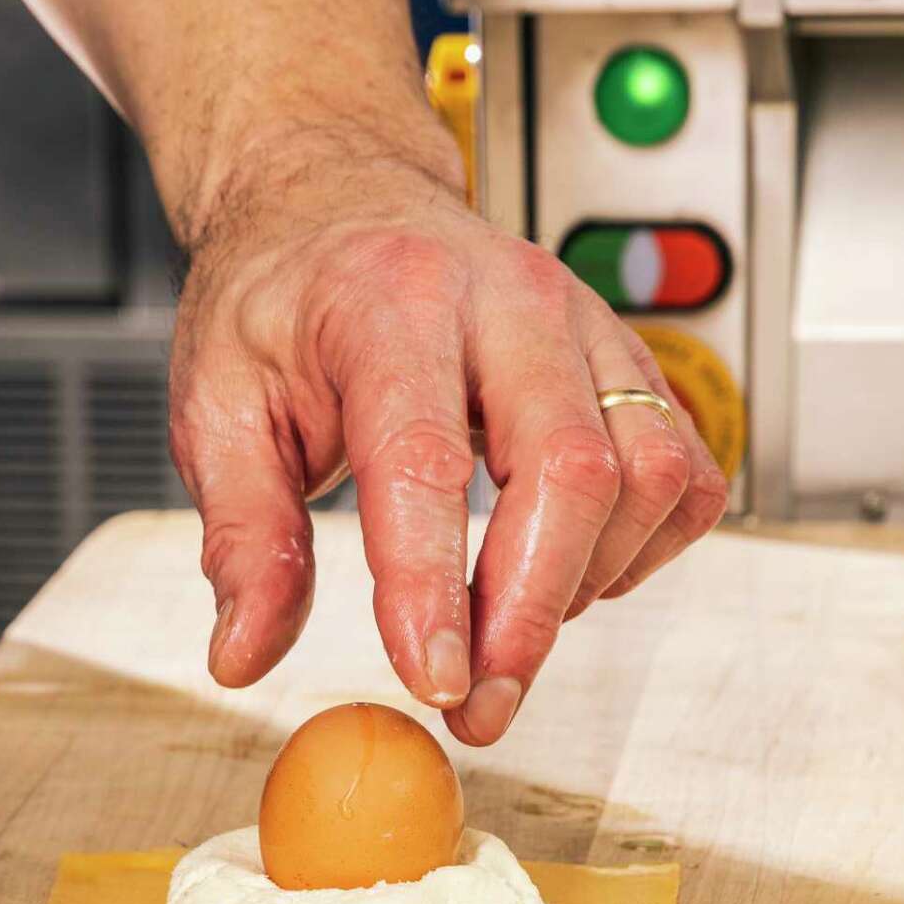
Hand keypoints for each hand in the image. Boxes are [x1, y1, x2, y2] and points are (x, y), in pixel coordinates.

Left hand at [169, 147, 730, 744]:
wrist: (342, 200)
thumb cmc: (283, 297)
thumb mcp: (215, 404)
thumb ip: (242, 535)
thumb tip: (245, 652)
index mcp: (391, 302)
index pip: (427, 458)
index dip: (435, 586)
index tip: (434, 682)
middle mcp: (509, 301)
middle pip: (571, 470)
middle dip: (531, 612)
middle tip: (479, 703)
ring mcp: (587, 325)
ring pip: (649, 473)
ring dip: (588, 579)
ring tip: (508, 617)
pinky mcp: (632, 359)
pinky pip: (687, 470)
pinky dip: (644, 544)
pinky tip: (568, 562)